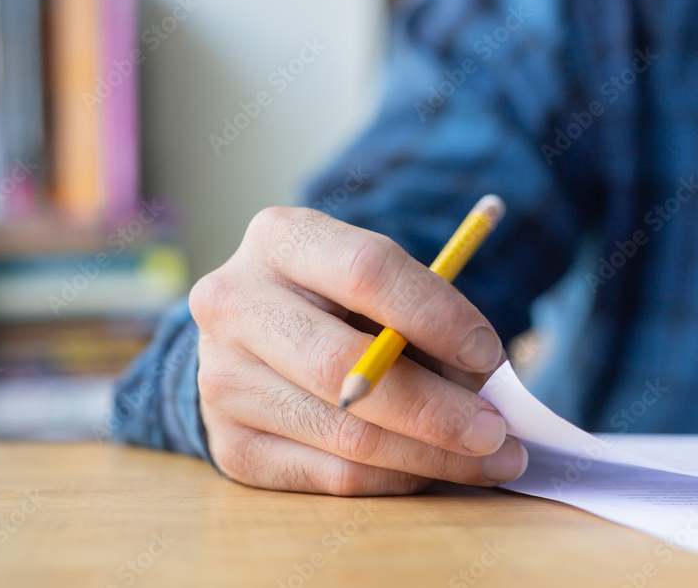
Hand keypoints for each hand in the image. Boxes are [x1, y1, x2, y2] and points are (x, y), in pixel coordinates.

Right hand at [189, 207, 527, 494]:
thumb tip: (478, 388)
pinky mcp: (228, 442)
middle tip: (496, 434)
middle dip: (436, 409)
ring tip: (485, 459)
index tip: (488, 355)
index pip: (365, 270)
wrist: (250, 336)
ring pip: (343, 434)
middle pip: (344, 366)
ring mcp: (221, 377)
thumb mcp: (367, 280)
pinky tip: (426, 469)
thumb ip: (415, 316)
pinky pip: (329, 476)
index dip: (436, 315)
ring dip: (430, 457)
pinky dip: (393, 480)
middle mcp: (232, 303)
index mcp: (279, 238)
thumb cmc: (331, 301)